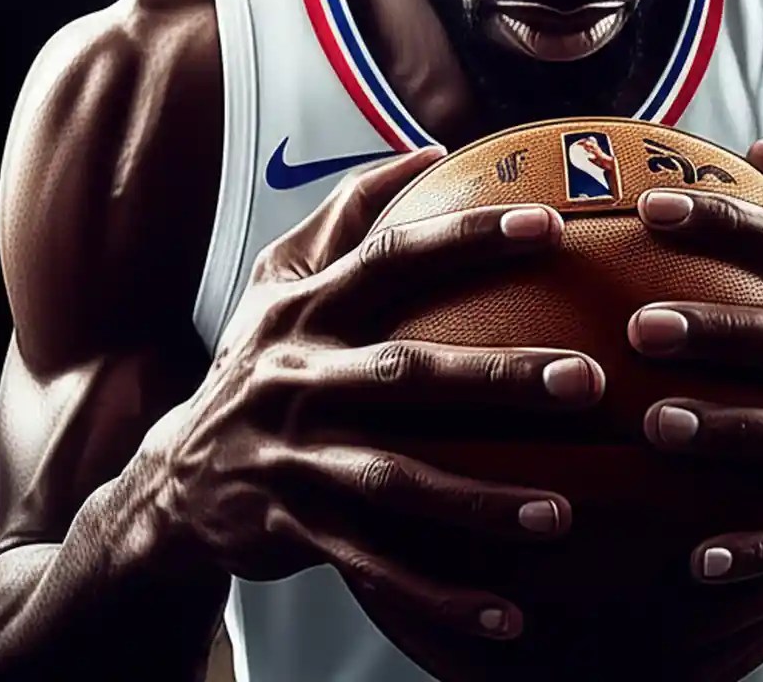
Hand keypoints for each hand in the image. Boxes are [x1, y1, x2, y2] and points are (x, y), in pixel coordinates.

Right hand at [138, 147, 603, 638]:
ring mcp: (293, 460)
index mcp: (304, 310)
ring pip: (394, 482)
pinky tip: (511, 614)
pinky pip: (376, 568)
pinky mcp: (293, 530)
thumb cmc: (259, 362)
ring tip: (561, 513)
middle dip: (496, 378)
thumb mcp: (278, 282)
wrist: (175, 481)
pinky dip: (439, 595)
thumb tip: (421, 148)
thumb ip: (343, 213)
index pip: (390, 258)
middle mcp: (296, 379)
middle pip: (406, 375)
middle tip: (587, 382)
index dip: (465, 237)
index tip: (549, 223)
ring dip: (478, 502)